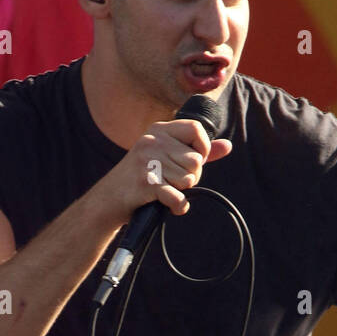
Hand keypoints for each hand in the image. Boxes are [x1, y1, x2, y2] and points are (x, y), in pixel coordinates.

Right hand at [103, 118, 231, 222]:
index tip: (195, 161)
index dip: (203, 148)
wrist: (108, 200)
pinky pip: (178, 197)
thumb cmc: (140, 179)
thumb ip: (197, 151)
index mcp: (158, 130)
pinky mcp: (146, 183)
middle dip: (191, 177)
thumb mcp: (166, 158)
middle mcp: (152, 141)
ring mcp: (148, 161)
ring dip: (181, 192)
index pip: (196, 129)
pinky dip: (177, 206)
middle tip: (173, 182)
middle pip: (196, 160)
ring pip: (189, 179)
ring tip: (165, 191)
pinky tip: (169, 205)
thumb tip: (228, 145)